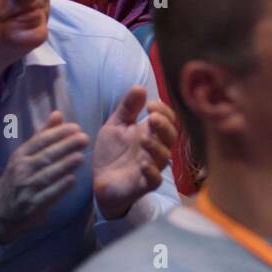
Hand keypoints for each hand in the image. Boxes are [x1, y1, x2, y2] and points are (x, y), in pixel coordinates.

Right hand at [0, 112, 89, 244]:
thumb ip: (43, 135)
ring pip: (47, 175)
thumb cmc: (17, 178)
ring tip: (80, 157)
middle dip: (65, 146)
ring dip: (64, 166)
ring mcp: (25, 188)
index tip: (76, 127)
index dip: (58, 133)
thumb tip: (58, 114)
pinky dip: (60, 187)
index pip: (39, 141)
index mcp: (20, 155)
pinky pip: (48, 195)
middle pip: (45, 156)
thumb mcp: (25, 155)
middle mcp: (21, 170)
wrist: (0, 211)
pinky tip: (72, 180)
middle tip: (84, 138)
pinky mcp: (31, 205)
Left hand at [93, 85, 176, 218]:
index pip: (167, 120)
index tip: (151, 104)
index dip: (164, 111)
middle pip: (171, 136)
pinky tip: (143, 164)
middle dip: (164, 126)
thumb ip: (127, 109)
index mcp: (151, 133)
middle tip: (152, 118)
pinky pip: (155, 179)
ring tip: (143, 139)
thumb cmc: (112, 153)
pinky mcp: (143, 184)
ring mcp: (151, 167)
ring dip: (156, 147)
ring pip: (164, 157)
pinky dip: (152, 171)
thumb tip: (139, 87)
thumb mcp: (116, 126)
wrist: (100, 181)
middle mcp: (155, 149)